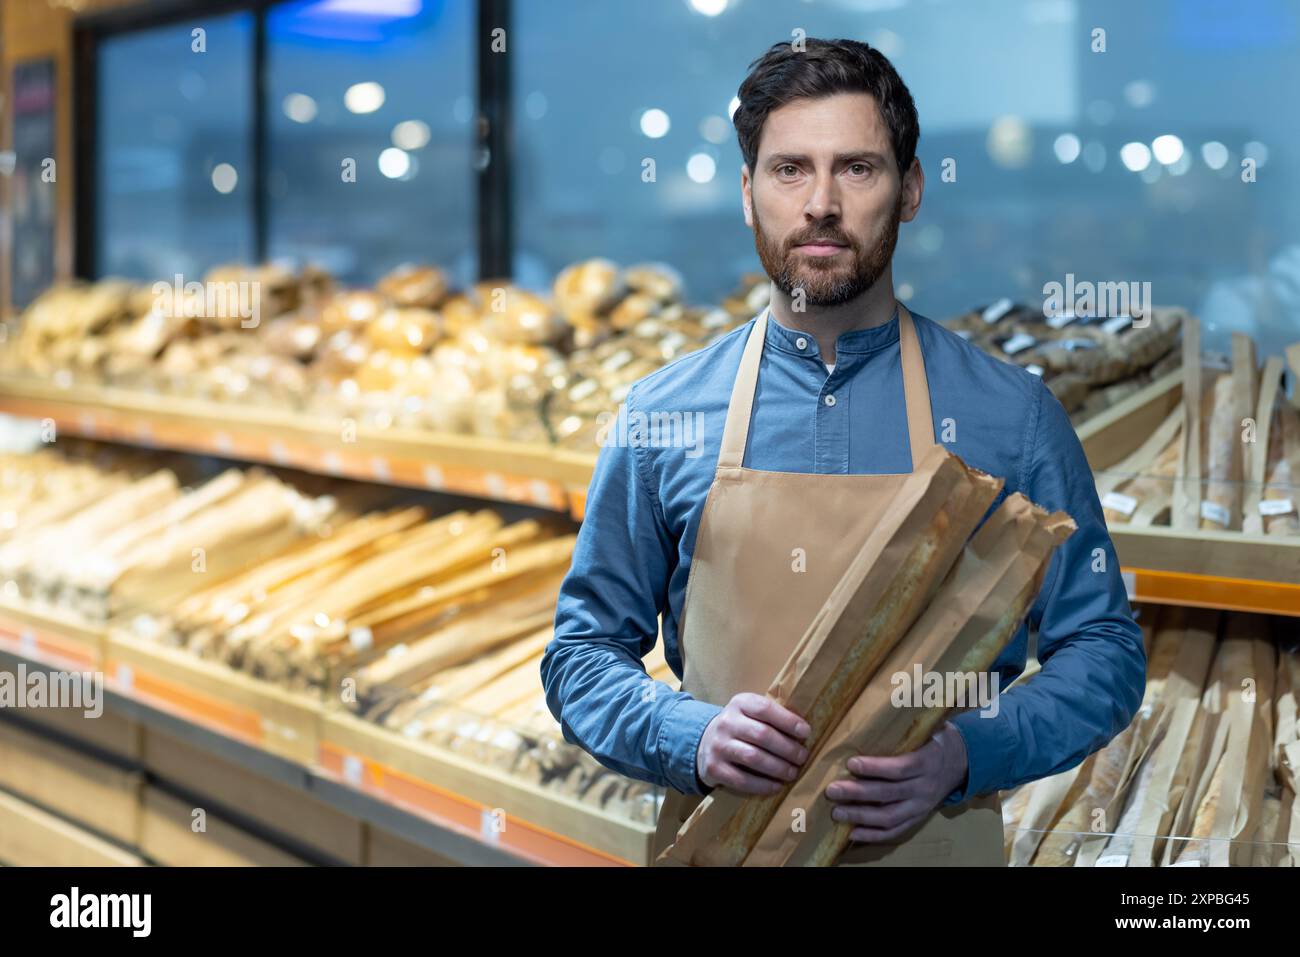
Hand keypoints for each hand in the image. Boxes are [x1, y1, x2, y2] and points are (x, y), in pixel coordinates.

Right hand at [696, 693, 810, 794]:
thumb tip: (804, 732)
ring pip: (753, 758)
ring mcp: (718, 745)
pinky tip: (776, 786)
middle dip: (787, 748)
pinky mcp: (714, 768)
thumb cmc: (741, 727)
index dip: (788, 721)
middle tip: (802, 757)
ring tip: (793, 773)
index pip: (765, 709)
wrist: (705, 742)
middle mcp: (726, 722)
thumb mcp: (751, 713)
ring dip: (778, 768)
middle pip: (762, 735)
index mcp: (739, 703)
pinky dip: (763, 785)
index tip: (806, 732)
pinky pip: (742, 780)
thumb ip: (772, 717)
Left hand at [824, 722, 968, 842]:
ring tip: (836, 812)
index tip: (850, 763)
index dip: (875, 768)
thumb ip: (908, 722)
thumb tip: (881, 703)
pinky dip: (873, 835)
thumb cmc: (935, 740)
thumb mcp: (929, 728)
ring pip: (890, 817)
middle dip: (858, 794)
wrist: (963, 762)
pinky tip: (852, 833)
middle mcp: (925, 787)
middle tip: (832, 790)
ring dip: (861, 816)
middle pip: (889, 794)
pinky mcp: (918, 818)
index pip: (900, 768)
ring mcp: (922, 806)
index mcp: (927, 762)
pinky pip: (895, 831)